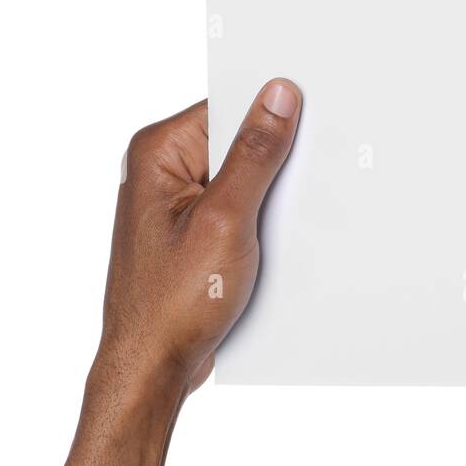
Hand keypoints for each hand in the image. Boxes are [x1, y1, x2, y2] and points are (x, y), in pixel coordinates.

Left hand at [36, 79, 300, 465]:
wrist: (154, 367)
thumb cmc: (171, 304)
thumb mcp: (225, 220)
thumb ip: (254, 155)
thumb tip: (278, 97)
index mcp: (158, 154)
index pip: (228, 108)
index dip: (272, 116)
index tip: (312, 124)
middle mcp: (162, 173)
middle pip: (237, 144)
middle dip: (274, 166)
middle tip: (297, 192)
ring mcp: (177, 206)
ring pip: (243, 183)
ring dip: (269, 204)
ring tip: (272, 234)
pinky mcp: (193, 236)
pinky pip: (238, 213)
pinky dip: (261, 227)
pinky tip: (268, 253)